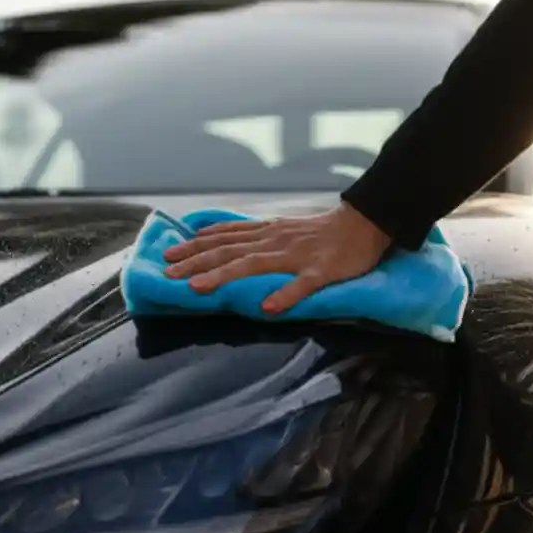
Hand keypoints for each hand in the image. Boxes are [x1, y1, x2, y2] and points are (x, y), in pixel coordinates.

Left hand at [163, 202, 392, 313]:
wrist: (363, 224)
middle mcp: (274, 241)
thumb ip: (254, 237)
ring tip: (198, 288)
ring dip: (224, 276)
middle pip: (230, 252)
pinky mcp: (320, 271)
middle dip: (197, 263)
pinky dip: (285, 296)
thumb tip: (221, 242)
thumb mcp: (283, 228)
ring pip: (255, 265)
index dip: (195, 247)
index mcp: (267, 233)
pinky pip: (302, 285)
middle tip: (168, 274)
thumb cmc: (322, 232)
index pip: (224, 239)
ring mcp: (296, 256)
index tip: (168, 255)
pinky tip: (268, 308)